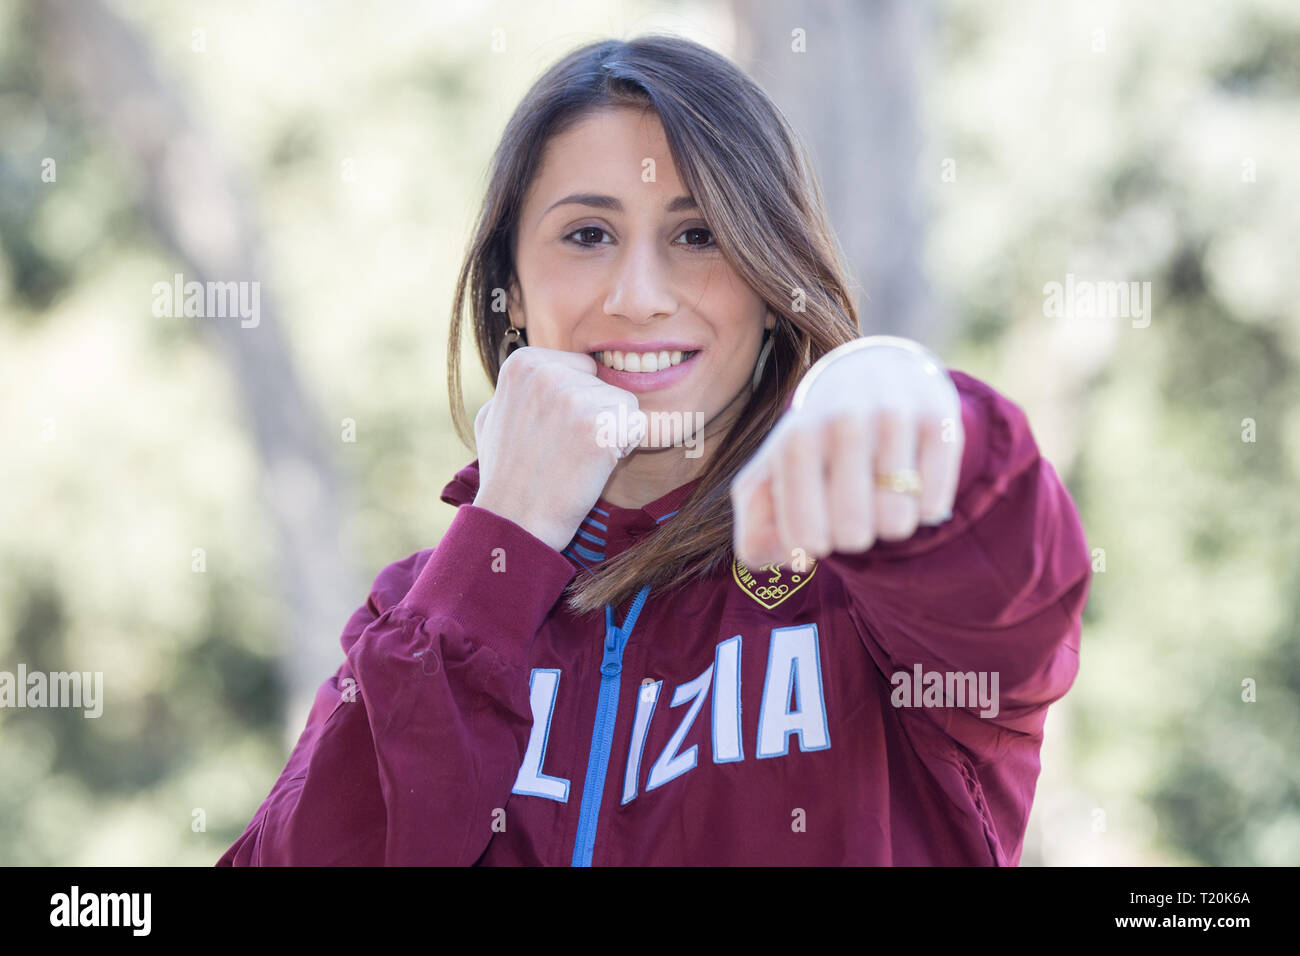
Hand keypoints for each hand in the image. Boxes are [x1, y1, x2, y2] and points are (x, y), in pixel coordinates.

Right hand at [472, 346, 646, 551]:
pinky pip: (636, 426)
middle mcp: (548, 372)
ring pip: (625, 404)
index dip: (577, 403)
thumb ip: (522, 388)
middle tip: (565, 450)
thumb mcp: (495, 415)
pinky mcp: (600, 425)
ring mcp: (574, 397)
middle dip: (596, 416)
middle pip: (605, 384)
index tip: (552, 431)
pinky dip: (623, 449)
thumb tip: (541, 370)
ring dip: (611, 433)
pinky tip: (593, 466)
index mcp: (524, 362)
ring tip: (577, 458)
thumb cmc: (505, 474)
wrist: (515, 520)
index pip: (583, 368)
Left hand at [730, 340, 963, 567]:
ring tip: (881, 498)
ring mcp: (893, 417)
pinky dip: (925, 510)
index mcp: (795, 442)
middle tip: (852, 512)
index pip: (805, 535)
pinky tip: (913, 488)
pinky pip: (934, 503)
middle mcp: (842, 422)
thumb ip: (755, 534)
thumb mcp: (768, 482)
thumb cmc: (811, 448)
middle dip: (853, 537)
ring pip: (896, 522)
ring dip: (890, 525)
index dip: (814, 547)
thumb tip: (798, 560)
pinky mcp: (938, 420)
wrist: (869, 373)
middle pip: (854, 534)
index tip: (816, 533)